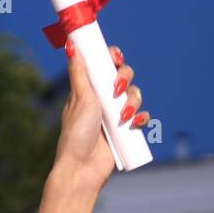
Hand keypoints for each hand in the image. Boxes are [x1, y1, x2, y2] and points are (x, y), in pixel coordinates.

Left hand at [51, 44, 150, 196]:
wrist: (84, 167)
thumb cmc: (76, 133)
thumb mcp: (79, 99)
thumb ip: (78, 73)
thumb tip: (71, 45)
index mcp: (90, 88)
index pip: (105, 65)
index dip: (114, 58)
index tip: (116, 58)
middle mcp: (104, 98)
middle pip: (125, 76)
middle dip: (125, 79)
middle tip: (116, 89)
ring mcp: (116, 113)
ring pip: (136, 95)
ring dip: (134, 101)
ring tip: (123, 116)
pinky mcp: (126, 129)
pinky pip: (142, 116)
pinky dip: (142, 117)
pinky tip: (134, 123)